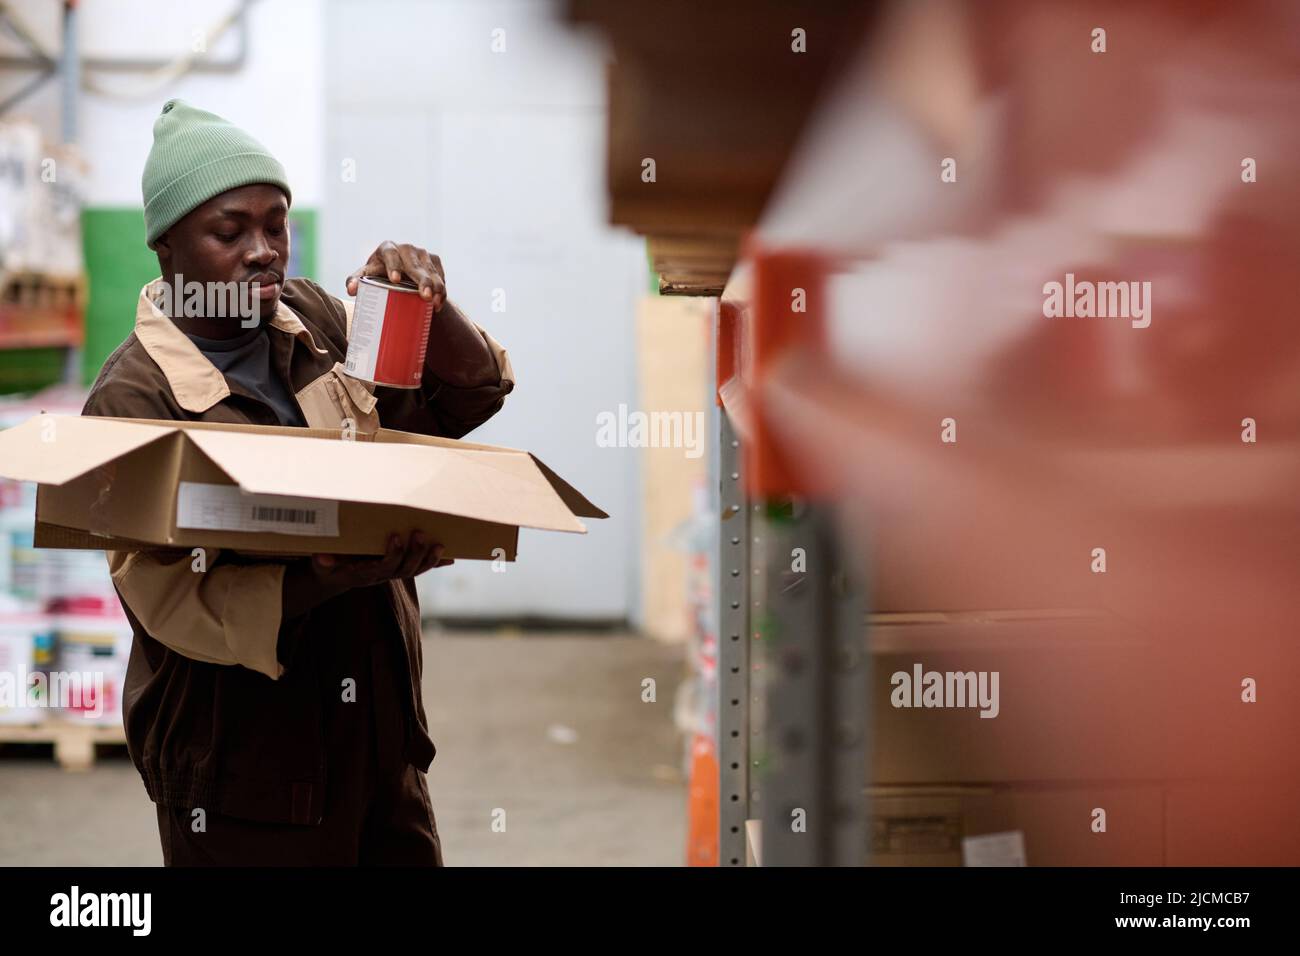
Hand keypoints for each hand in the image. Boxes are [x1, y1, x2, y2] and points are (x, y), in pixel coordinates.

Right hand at [281, 531, 452, 618]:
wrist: (334, 576)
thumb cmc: (328, 566)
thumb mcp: (322, 565)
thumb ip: (323, 562)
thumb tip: (322, 558)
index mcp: (366, 574)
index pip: (384, 567)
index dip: (392, 554)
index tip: (396, 536)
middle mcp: (382, 576)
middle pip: (404, 569)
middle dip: (415, 553)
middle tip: (419, 533)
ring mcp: (392, 574)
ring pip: (415, 570)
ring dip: (429, 559)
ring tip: (440, 545)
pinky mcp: (398, 569)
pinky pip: (419, 568)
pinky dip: (435, 563)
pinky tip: (450, 558)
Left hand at [346, 242, 445, 310]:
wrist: (400, 277)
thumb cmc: (378, 277)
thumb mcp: (368, 277)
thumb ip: (357, 281)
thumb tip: (352, 290)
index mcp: (387, 249)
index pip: (390, 254)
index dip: (394, 266)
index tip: (396, 280)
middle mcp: (406, 248)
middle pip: (415, 264)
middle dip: (422, 280)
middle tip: (424, 296)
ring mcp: (423, 254)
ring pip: (431, 271)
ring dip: (435, 287)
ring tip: (434, 303)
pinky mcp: (435, 261)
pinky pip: (441, 277)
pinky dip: (441, 291)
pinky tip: (438, 303)